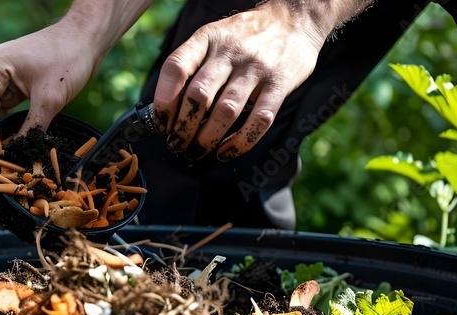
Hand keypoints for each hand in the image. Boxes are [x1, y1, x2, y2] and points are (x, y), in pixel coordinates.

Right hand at [0, 19, 101, 163]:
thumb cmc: (68, 58)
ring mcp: (3, 76)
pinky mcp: (15, 83)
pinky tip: (14, 147)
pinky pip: (7, 110)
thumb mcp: (49, 98)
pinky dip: (11, 127)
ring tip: (3, 164)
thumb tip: (20, 158)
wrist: (89, 38)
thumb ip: (31, 129)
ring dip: (0, 136)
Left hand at [153, 1, 333, 160]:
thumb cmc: (244, 37)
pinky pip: (259, 120)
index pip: (177, 68)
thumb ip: (192, 65)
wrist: (295, 19)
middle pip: (199, 95)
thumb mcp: (214, 37)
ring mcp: (256, 68)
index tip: (161, 124)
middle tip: (177, 144)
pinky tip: (226, 152)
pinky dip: (240, 142)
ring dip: (207, 138)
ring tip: (197, 151)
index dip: (164, 100)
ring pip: (226, 111)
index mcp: (207, 38)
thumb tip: (166, 108)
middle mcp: (230, 51)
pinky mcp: (280, 84)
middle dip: (183, 128)